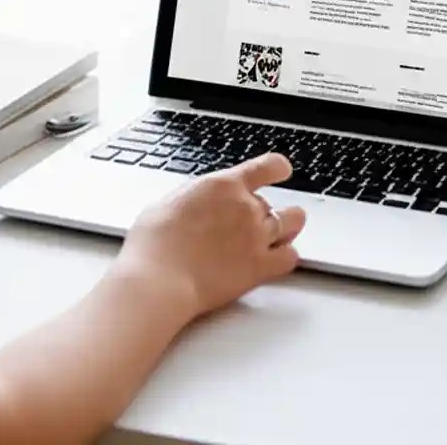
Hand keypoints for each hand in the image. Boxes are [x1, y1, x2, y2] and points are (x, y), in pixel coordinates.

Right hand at [112, 153, 306, 319]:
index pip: (267, 167)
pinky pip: (291, 257)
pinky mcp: (261, 266)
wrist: (159, 279)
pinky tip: (278, 258)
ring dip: (287, 226)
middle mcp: (246, 207)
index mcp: (223, 186)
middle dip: (260, 213)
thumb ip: (194, 199)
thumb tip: (196, 204)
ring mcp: (257, 237)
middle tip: (248, 224)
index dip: (277, 168)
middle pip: (269, 204)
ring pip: (292, 223)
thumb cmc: (154, 244)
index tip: (282, 170)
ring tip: (283, 231)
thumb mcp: (168, 203)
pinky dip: (287, 256)